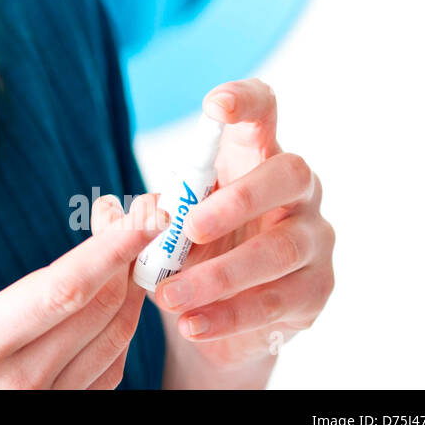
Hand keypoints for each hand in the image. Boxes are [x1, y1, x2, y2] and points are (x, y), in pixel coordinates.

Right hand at [0, 191, 169, 387]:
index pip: (59, 291)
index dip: (109, 249)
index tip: (141, 215)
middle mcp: (12, 385)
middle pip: (97, 312)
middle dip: (129, 256)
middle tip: (143, 215)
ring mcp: (37, 412)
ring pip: (111, 345)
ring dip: (131, 292)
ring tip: (132, 251)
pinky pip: (103, 379)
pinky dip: (118, 335)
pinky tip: (111, 304)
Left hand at [150, 78, 335, 371]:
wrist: (218, 320)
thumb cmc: (190, 254)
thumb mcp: (157, 232)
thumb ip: (136, 220)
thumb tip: (108, 211)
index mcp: (255, 158)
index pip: (264, 113)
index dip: (246, 101)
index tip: (215, 106)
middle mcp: (296, 191)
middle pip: (287, 175)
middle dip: (236, 201)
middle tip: (189, 229)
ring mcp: (314, 239)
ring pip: (278, 250)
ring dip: (219, 275)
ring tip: (169, 296)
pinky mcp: (316, 289)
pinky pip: (276, 302)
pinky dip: (228, 316)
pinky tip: (191, 324)